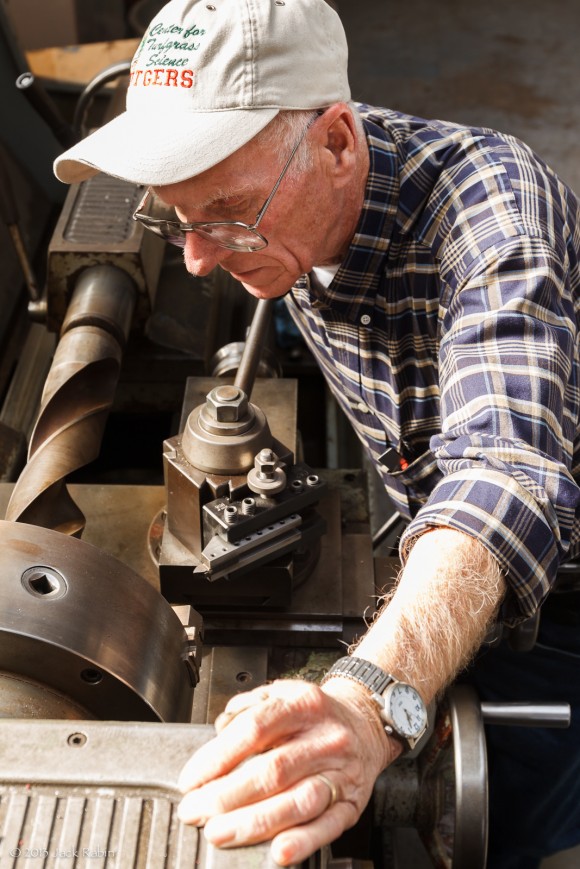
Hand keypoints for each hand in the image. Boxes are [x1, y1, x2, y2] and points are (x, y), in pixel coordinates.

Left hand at [177, 678, 399, 864]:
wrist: (367, 722)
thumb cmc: (317, 713)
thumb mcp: (284, 693)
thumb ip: (248, 708)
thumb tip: (218, 732)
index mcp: (303, 705)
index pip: (254, 729)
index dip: (218, 757)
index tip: (192, 779)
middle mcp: (324, 737)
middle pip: (273, 770)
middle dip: (227, 796)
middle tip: (196, 810)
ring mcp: (340, 771)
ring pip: (298, 801)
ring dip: (255, 822)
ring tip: (220, 833)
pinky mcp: (352, 801)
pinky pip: (328, 825)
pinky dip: (303, 841)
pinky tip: (278, 852)